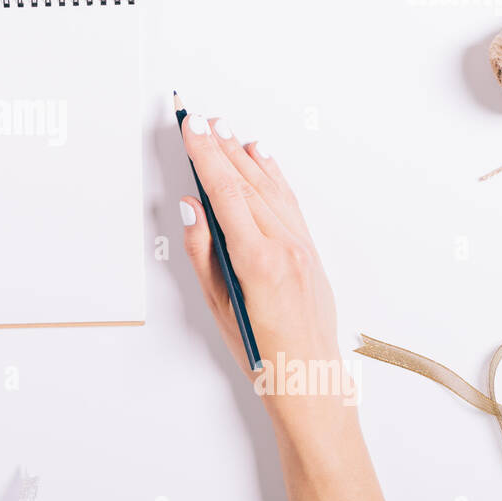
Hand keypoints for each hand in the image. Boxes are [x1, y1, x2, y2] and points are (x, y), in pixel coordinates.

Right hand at [178, 113, 344, 424]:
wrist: (311, 382)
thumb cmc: (263, 355)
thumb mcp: (218, 306)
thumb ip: (202, 252)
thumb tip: (191, 207)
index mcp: (258, 261)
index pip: (226, 193)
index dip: (205, 155)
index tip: (190, 128)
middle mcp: (286, 247)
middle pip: (246, 182)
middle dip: (219, 146)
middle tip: (198, 118)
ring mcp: (303, 246)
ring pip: (269, 187)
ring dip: (243, 154)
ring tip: (224, 128)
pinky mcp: (311, 250)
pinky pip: (289, 201)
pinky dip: (273, 173)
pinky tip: (261, 156)